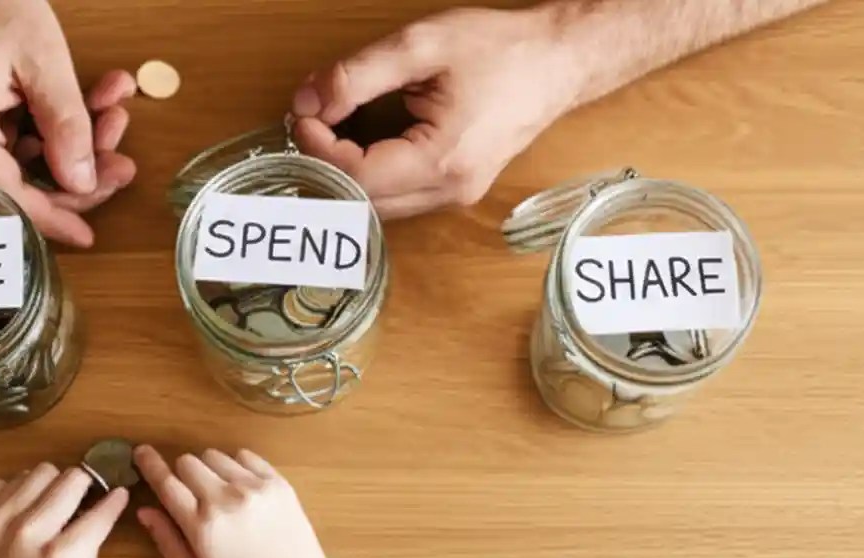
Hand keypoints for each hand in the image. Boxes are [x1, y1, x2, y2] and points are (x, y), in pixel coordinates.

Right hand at [0, 0, 136, 246]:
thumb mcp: (43, 61)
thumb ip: (67, 127)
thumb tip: (85, 184)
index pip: (8, 197)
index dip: (54, 217)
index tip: (89, 235)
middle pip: (14, 184)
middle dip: (76, 170)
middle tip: (122, 157)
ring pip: (14, 162)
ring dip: (68, 142)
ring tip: (112, 108)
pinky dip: (43, 127)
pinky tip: (85, 104)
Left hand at [0, 462, 129, 557]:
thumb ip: (94, 535)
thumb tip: (111, 496)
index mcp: (58, 555)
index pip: (98, 511)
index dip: (113, 499)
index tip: (118, 491)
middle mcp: (27, 531)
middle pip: (70, 478)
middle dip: (81, 486)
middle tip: (78, 499)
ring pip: (40, 471)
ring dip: (50, 485)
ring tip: (46, 505)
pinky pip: (7, 480)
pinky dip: (18, 492)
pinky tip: (18, 513)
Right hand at [134, 446, 339, 557]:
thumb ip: (166, 540)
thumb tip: (143, 510)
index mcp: (201, 525)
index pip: (165, 482)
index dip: (149, 463)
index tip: (141, 451)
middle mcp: (225, 499)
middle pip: (188, 462)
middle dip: (182, 473)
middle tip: (192, 493)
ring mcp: (254, 487)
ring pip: (215, 455)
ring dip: (210, 468)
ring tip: (220, 492)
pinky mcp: (277, 482)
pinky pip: (246, 455)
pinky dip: (237, 465)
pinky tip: (242, 487)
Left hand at [290, 7, 583, 218]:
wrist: (560, 60)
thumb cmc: (502, 49)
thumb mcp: (421, 46)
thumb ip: (356, 76)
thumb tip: (306, 102)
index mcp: (442, 161)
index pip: (356, 176)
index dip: (317, 148)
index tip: (302, 113)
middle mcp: (449, 191)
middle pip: (362, 201)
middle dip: (326, 164)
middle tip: (310, 122)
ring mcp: (456, 196)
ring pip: (378, 206)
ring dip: (346, 173)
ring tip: (331, 130)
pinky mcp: (457, 189)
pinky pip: (398, 196)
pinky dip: (370, 174)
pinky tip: (359, 142)